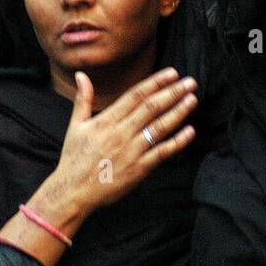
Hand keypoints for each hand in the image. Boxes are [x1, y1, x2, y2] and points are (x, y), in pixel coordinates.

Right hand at [43, 68, 196, 221]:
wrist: (72, 192)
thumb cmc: (74, 158)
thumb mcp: (75, 126)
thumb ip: (83, 99)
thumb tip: (81, 75)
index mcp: (106, 121)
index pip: (135, 95)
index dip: (156, 82)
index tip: (172, 73)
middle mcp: (121, 133)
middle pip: (151, 108)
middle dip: (173, 93)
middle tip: (190, 82)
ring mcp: (131, 151)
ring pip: (159, 127)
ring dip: (178, 112)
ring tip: (192, 99)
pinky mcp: (138, 169)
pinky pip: (162, 152)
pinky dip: (177, 142)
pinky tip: (190, 131)